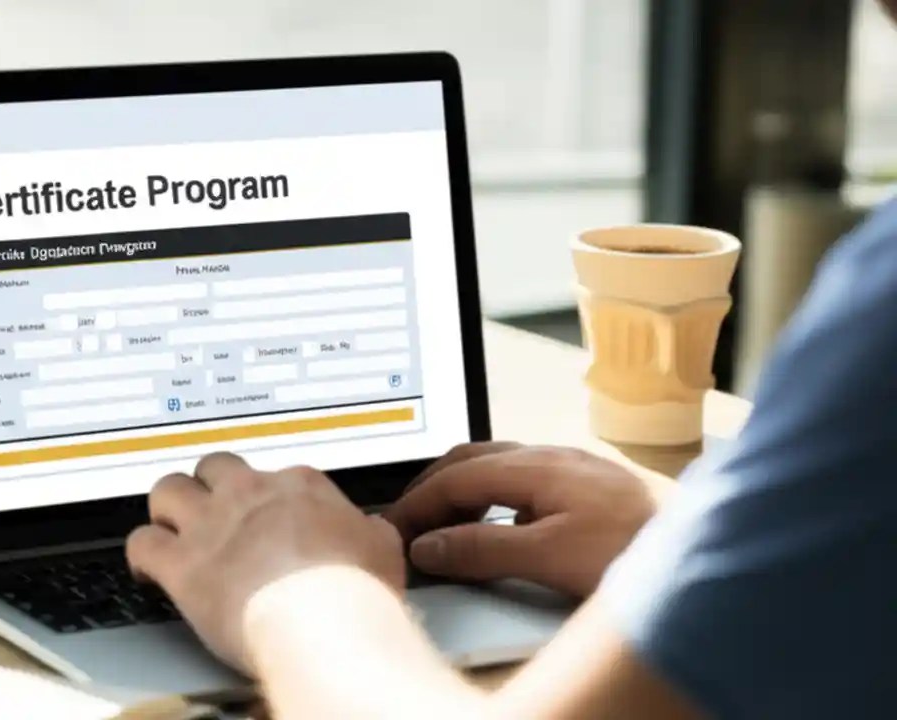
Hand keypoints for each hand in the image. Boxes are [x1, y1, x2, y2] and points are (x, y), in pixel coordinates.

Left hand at [126, 452, 404, 670]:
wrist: (323, 620)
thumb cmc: (354, 589)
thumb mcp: (381, 548)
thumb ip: (369, 531)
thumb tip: (371, 530)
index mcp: (298, 486)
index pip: (272, 475)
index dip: (266, 499)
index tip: (267, 518)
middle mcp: (249, 494)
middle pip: (213, 467)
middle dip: (208, 487)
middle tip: (212, 512)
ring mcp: (211, 525)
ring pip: (167, 490)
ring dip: (167, 510)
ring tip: (171, 530)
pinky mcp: (182, 564)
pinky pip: (142, 543)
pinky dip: (141, 555)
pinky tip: (148, 569)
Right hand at [383, 443, 656, 596]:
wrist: (705, 551)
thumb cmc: (634, 550)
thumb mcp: (548, 557)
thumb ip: (483, 549)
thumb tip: (430, 545)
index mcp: (536, 464)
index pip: (456, 477)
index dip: (418, 503)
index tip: (395, 530)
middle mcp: (552, 456)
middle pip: (471, 459)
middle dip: (432, 486)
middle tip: (407, 520)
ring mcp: (573, 467)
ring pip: (497, 463)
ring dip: (461, 487)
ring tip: (442, 521)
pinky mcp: (589, 485)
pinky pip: (521, 476)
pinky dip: (490, 494)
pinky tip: (496, 520)